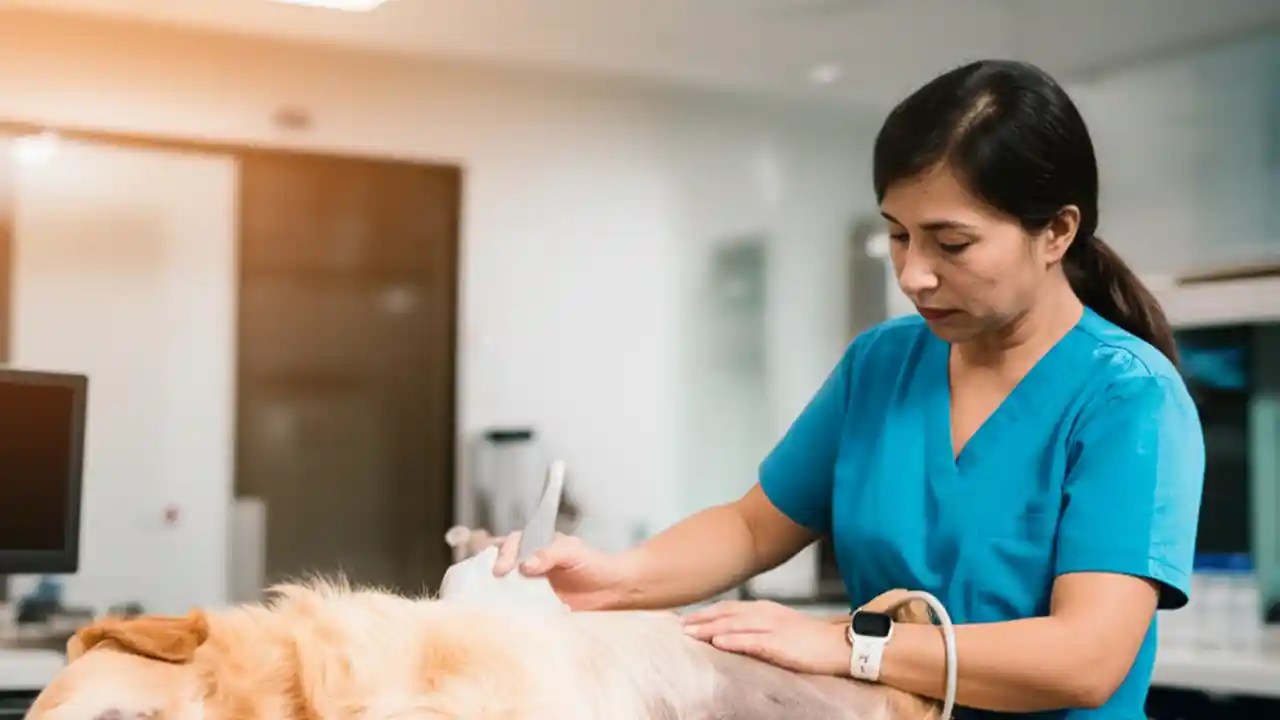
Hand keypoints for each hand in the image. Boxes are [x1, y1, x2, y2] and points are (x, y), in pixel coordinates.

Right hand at [491, 531, 630, 610]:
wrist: (612, 590)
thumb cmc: (594, 564)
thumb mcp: (573, 552)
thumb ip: (550, 554)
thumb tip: (524, 565)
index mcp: (536, 544)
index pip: (511, 543)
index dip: (503, 552)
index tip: (501, 569)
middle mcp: (528, 563)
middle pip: (500, 561)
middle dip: (489, 568)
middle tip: (491, 580)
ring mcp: (530, 585)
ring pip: (504, 584)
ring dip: (493, 589)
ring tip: (484, 597)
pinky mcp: (535, 605)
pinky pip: (516, 604)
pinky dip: (506, 607)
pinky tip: (499, 613)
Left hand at [680, 600, 849, 676]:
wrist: (840, 645)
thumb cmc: (811, 640)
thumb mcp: (781, 627)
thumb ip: (758, 627)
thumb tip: (733, 634)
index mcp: (765, 609)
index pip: (729, 607)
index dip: (706, 612)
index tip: (687, 618)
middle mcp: (766, 614)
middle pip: (726, 613)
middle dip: (701, 619)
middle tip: (679, 625)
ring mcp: (773, 628)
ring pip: (734, 625)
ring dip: (709, 629)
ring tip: (688, 633)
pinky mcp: (780, 644)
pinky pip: (752, 641)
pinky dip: (733, 640)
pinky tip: (717, 642)